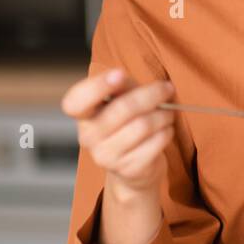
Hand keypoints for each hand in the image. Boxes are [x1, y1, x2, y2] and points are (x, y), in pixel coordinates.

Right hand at [62, 69, 175, 194]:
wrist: (135, 167)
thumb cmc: (129, 124)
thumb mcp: (122, 99)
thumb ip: (121, 86)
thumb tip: (121, 77)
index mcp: (84, 116)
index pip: (75, 102)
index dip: (97, 86)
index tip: (120, 73)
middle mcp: (89, 137)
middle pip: (123, 108)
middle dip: (152, 94)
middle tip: (167, 89)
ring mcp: (106, 156)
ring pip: (144, 125)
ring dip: (164, 115)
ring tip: (167, 113)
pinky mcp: (128, 169)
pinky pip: (156, 142)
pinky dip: (167, 132)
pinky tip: (165, 130)